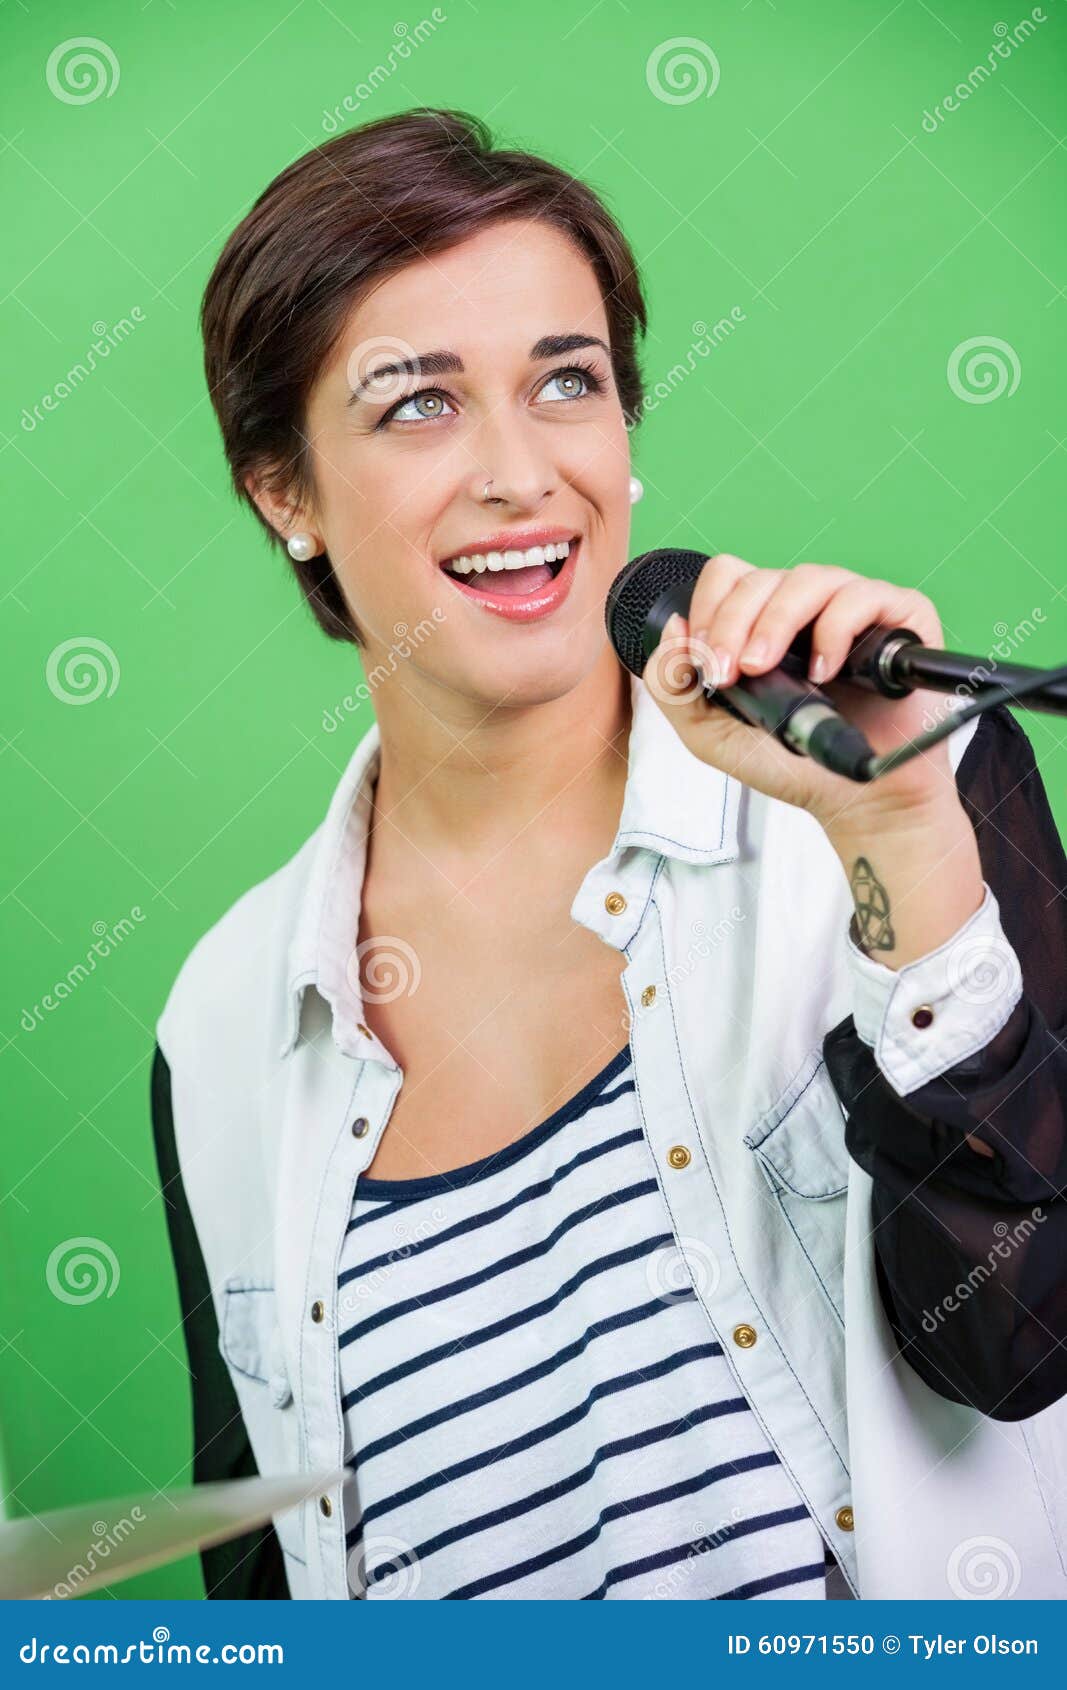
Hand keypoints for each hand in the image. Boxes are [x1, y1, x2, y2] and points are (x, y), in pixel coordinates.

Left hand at [642, 553, 964, 834]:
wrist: (856, 800)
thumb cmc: (792, 762)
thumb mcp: (711, 734)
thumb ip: (676, 687)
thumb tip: (672, 627)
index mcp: (762, 621)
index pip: (728, 578)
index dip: (710, 609)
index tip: (709, 664)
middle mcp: (805, 606)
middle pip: (759, 577)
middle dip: (733, 623)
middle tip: (730, 673)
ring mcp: (852, 607)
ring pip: (807, 578)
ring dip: (775, 622)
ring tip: (764, 669)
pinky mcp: (899, 617)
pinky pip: (863, 596)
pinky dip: (836, 630)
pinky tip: (824, 672)